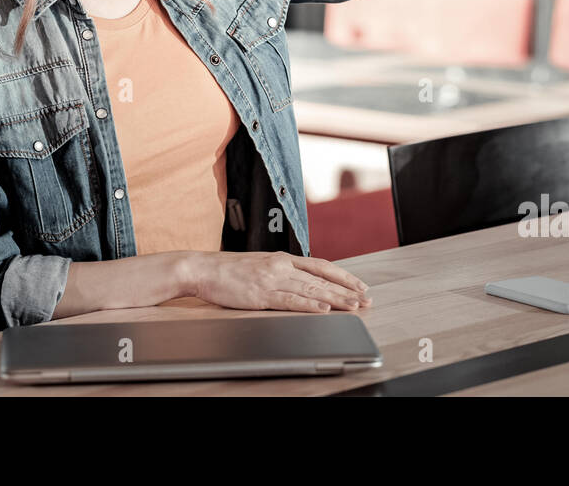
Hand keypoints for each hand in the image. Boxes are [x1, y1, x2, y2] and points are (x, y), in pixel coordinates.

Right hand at [188, 251, 371, 313]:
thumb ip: (280, 271)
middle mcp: (281, 266)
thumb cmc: (228, 270)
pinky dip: (308, 305)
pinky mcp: (260, 294)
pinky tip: (323, 309)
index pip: (321, 266)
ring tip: (354, 306)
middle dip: (346, 290)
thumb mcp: (260, 264)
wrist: (202, 268)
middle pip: (321, 279)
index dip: (342, 276)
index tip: (359, 285)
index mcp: (282, 259)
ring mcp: (271, 279)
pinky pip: (289, 300)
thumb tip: (301, 281)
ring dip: (335, 299)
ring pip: (311, 290)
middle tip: (366, 299)